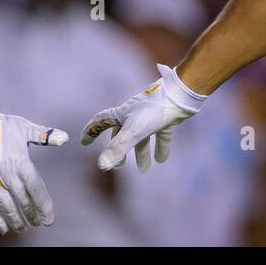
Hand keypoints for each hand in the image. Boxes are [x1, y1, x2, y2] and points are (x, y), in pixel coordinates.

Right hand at [0, 101, 67, 234]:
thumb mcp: (23, 128)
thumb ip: (44, 135)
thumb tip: (64, 138)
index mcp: (21, 164)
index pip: (36, 189)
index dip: (44, 205)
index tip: (49, 218)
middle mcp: (8, 177)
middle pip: (23, 201)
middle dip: (32, 214)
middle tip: (39, 223)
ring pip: (6, 207)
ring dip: (16, 219)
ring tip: (23, 229)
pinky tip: (2, 227)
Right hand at [81, 63, 206, 171]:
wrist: (180, 95)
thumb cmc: (154, 110)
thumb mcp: (133, 131)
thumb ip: (118, 148)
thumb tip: (102, 166)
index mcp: (122, 114)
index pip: (101, 121)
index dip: (91, 131)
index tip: (84, 142)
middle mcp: (134, 114)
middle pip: (122, 134)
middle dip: (120, 150)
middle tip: (119, 166)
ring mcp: (150, 115)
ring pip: (143, 137)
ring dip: (142, 153)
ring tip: (144, 169)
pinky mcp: (166, 118)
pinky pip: (161, 135)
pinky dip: (160, 148)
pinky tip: (161, 160)